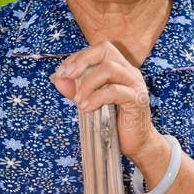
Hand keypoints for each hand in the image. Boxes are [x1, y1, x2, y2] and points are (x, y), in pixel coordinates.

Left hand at [51, 41, 158, 160]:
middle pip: (105, 49)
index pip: (98, 50)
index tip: (61, 73)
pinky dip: (96, 98)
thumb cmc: (115, 122)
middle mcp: (129, 71)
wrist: (137, 144)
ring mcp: (135, 84)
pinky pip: (114, 91)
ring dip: (87, 83)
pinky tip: (87, 109)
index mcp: (120, 68)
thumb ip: (75, 90)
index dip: (77, 57)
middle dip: (82, 60)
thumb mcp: (90, 102)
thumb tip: (56, 78)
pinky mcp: (137, 100)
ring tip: (79, 101)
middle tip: (68, 76)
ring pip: (109, 69)